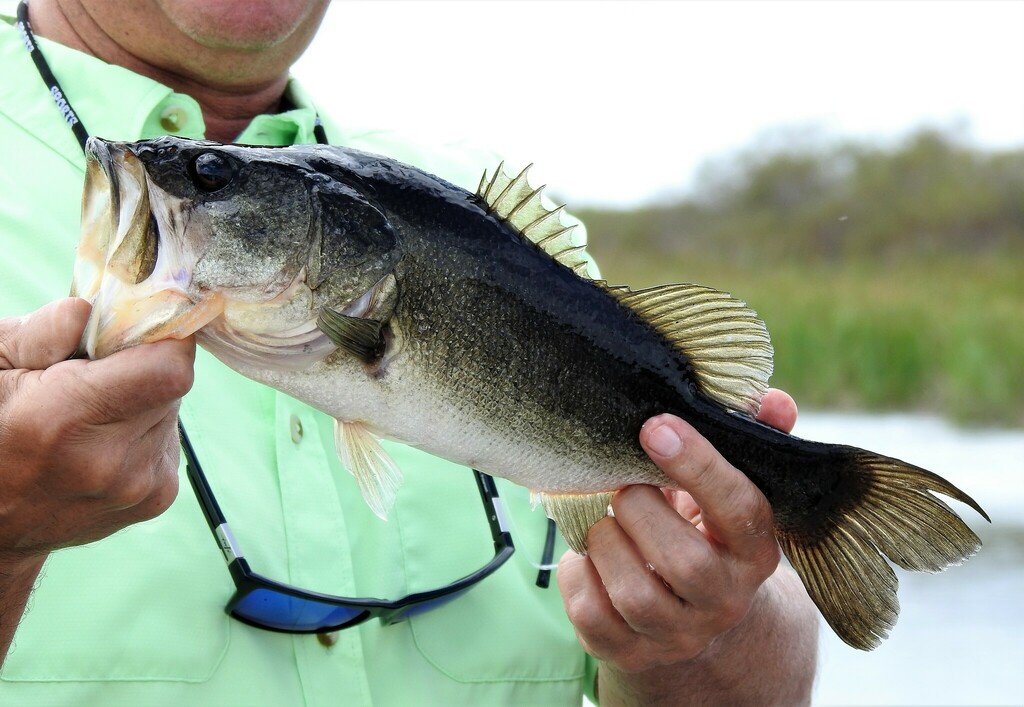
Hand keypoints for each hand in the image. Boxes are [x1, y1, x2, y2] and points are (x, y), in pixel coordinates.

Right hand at [0, 298, 194, 558]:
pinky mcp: (157, 497)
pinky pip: (169, 438)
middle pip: (172, 383)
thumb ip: (37, 335)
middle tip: (97, 371)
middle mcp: (111, 461)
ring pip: (172, 409)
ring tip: (91, 412)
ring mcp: (139, 487)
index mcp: (64, 420)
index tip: (135, 327)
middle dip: (143, 364)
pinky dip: (146, 428)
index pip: (169, 368)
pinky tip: (102, 440)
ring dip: (144, 398)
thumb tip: (87, 311)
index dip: (161, 337)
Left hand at [558, 390, 817, 704]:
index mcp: (755, 549)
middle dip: (639, 508)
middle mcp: (725, 599)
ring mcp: (679, 633)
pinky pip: (592, 615)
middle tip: (622, 485)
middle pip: (684, 561)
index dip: (697, 466)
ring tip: (604, 517)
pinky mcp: (632, 652)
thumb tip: (772, 400)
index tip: (654, 427)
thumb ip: (749, 436)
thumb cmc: (703, 528)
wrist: (691, 614)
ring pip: (635, 593)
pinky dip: (577, 574)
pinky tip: (587, 554)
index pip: (739, 509)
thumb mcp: (728, 484)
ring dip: (605, 540)